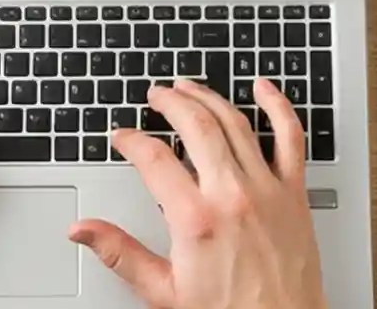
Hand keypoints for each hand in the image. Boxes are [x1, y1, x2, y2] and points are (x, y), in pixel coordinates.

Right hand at [69, 78, 326, 308]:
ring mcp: (266, 189)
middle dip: (170, 103)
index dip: (131, 140)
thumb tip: (82, 231)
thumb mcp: (164, 290)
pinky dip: (279, 107)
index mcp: (196, 219)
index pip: (153, 158)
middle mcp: (232, 196)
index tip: (123, 137)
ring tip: (189, 87)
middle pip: (195, 126)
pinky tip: (264, 89)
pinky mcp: (294, 192)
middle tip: (155, 96)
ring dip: (208, 98)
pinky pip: (291, 138)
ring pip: (235, 123)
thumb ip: (120, 253)